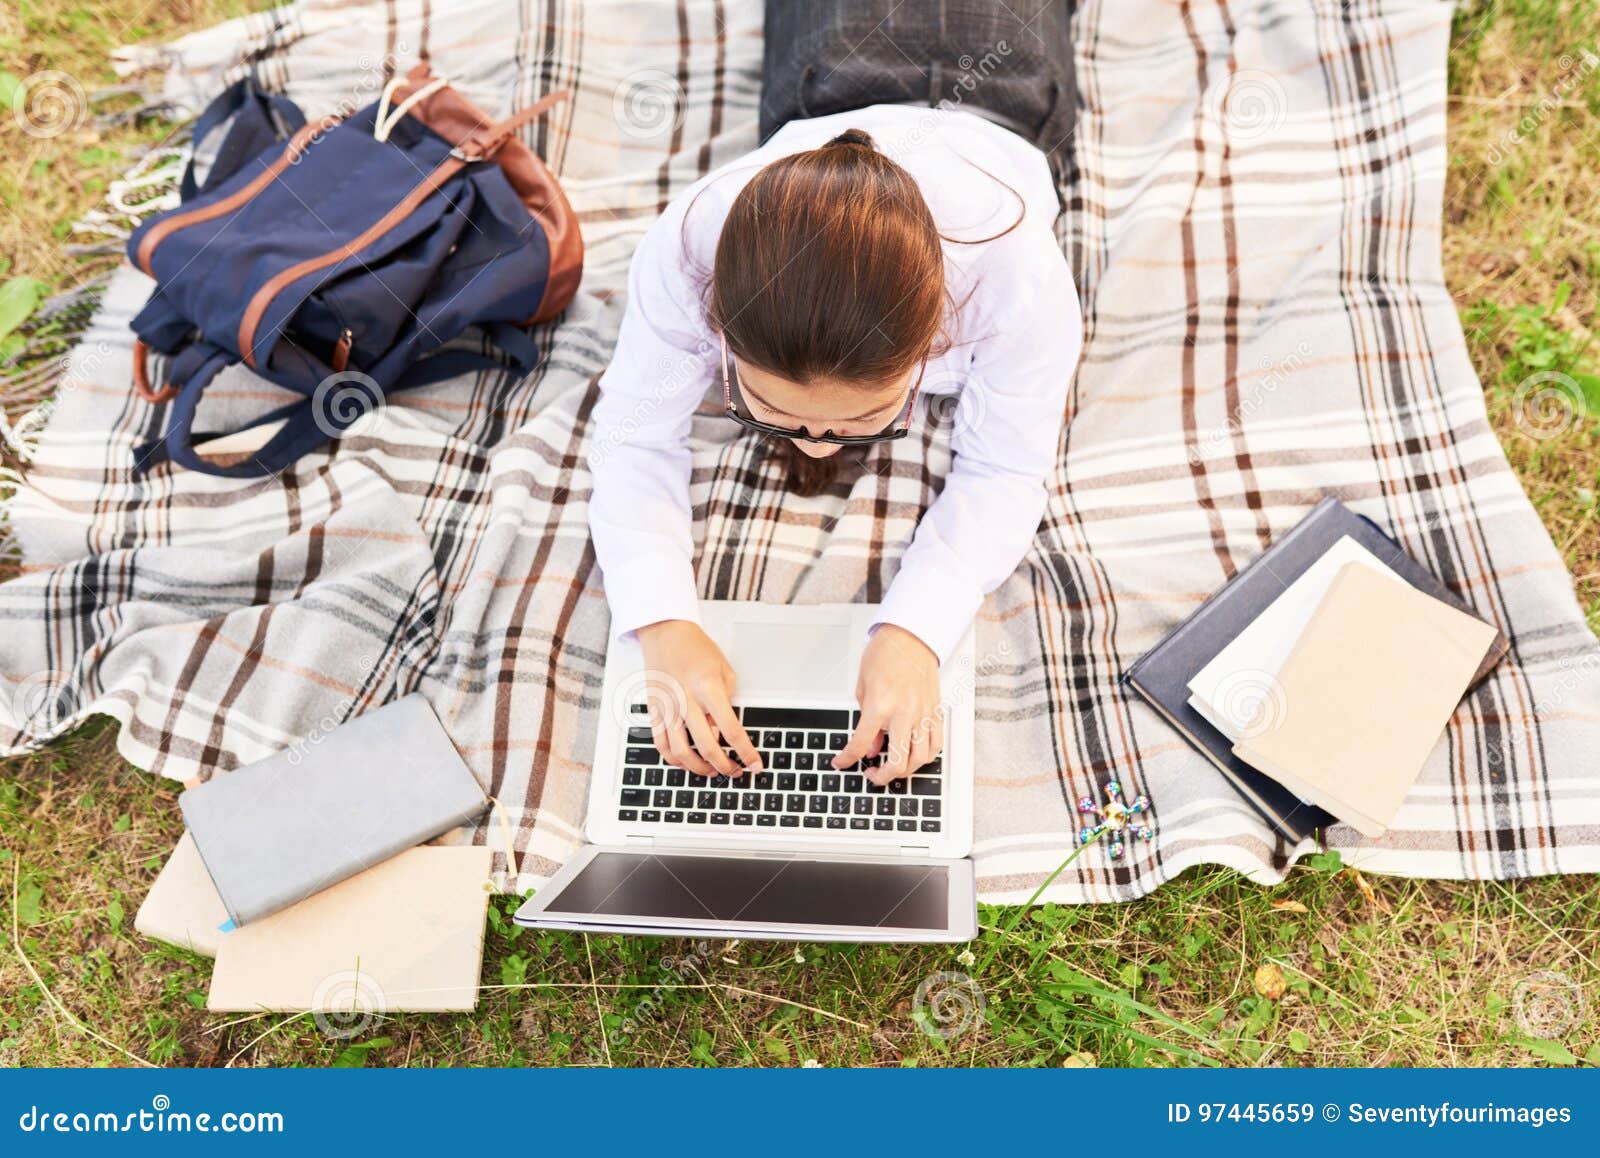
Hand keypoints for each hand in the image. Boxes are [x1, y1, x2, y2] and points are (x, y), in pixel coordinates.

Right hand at [635, 619, 760, 777]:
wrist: (665, 632)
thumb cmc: (696, 648)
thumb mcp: (724, 669)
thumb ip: (727, 702)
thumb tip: (724, 731)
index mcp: (708, 688)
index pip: (731, 730)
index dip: (746, 752)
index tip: (754, 764)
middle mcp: (686, 700)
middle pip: (707, 746)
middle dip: (725, 766)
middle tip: (735, 771)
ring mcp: (668, 708)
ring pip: (681, 752)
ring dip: (699, 768)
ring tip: (712, 771)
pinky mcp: (654, 711)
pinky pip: (661, 745)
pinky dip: (674, 760)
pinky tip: (686, 762)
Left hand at [832, 624, 942, 782]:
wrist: (911, 637)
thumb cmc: (885, 654)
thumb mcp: (863, 687)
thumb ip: (865, 720)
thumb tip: (871, 746)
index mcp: (880, 706)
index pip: (860, 744)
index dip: (847, 759)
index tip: (841, 763)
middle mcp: (903, 714)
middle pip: (897, 762)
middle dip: (881, 776)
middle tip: (872, 774)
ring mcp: (922, 714)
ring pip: (920, 759)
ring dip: (905, 770)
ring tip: (894, 767)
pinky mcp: (935, 712)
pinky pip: (936, 744)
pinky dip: (925, 756)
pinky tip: (915, 756)